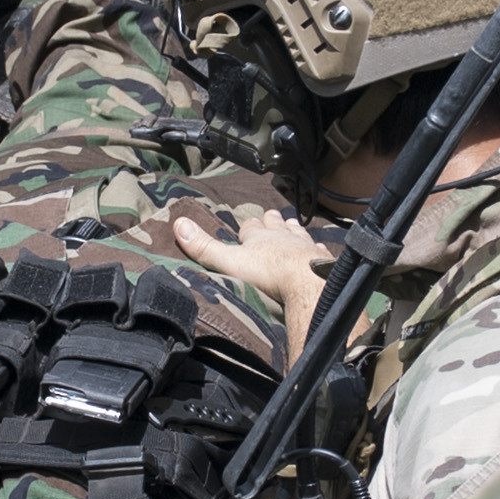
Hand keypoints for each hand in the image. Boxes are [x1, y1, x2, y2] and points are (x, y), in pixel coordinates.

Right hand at [170, 204, 326, 349]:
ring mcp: (304, 246)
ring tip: (291, 223)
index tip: (246, 226)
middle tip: (271, 216)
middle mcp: (282, 236)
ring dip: (293, 228)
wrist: (307, 282)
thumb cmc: (267, 273)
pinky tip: (318, 246)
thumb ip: (205, 247)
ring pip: (297, 231)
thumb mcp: (229, 261)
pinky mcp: (321, 259)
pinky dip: (316, 247)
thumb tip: (178, 223)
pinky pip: (318, 249)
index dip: (247, 226)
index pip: (250, 226)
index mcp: (259, 237)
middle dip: (271, 221)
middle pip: (275, 224)